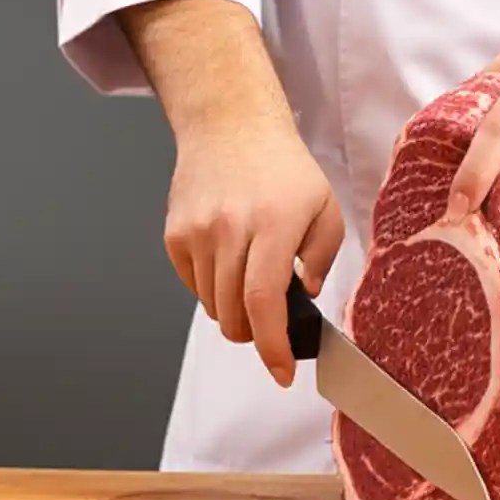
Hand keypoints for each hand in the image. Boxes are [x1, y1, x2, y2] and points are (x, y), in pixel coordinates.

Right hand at [116, 0, 345, 387]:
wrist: (230, 128)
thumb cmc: (283, 170)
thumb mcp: (325, 209)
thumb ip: (323, 259)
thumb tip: (304, 298)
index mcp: (274, 223)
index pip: (265, 301)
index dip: (273, 346)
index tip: (282, 372)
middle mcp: (230, 228)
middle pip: (235, 315)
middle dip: (256, 333)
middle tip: (274, 320)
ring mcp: (197, 232)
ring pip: (213, 307)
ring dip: (235, 310)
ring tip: (251, 276)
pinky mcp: (175, 235)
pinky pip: (194, 286)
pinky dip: (213, 289)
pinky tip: (229, 259)